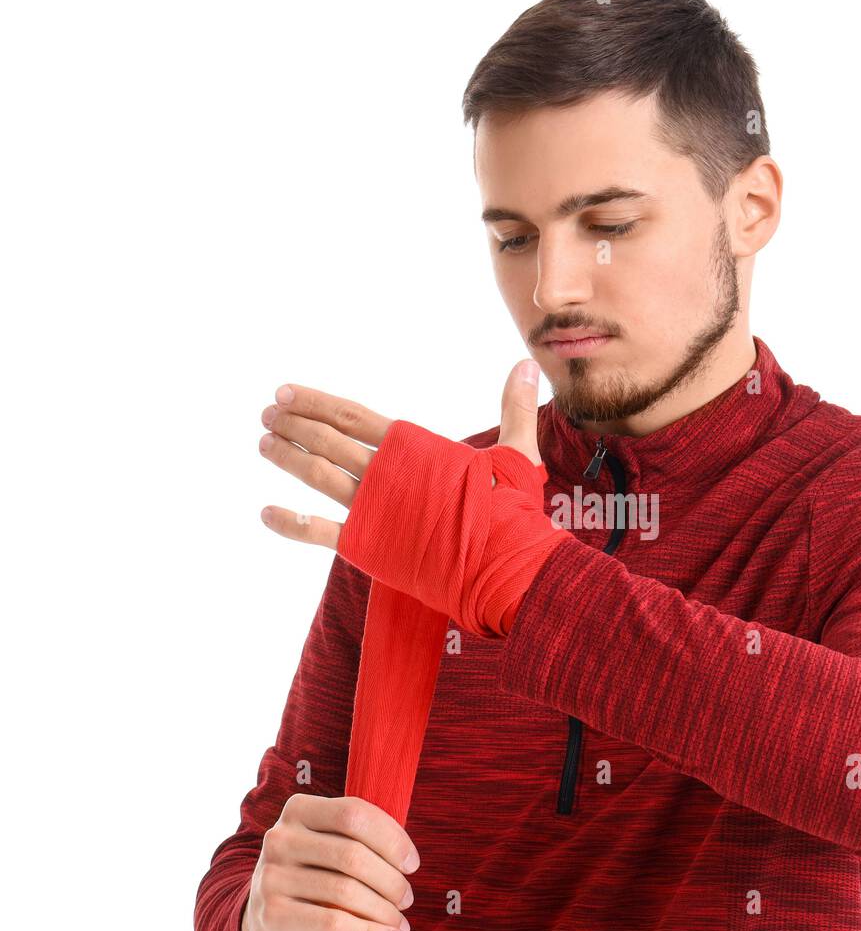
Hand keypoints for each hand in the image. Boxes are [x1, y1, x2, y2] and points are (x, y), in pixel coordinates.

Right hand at [241, 793, 420, 930]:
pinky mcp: (273, 915)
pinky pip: (334, 924)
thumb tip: (408, 860)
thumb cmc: (313, 875)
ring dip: (384, 911)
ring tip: (400, 922)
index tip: (412, 864)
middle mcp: (280, 838)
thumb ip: (360, 838)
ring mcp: (272, 877)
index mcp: (298, 810)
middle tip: (407, 899)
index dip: (392, 838)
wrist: (267, 919)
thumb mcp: (329, 845)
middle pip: (352, 855)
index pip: (354, 814)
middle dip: (391, 880)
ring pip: (346, 891)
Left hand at [257, 359, 542, 548]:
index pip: (353, 416)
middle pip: (327, 440)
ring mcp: (372, 508)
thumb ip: (514, 408)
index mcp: (415, 448)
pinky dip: (288, 522)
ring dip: (287, 456)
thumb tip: (527, 364)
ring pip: (316, 474)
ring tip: (264, 442)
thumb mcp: (516, 453)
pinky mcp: (366, 544)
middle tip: (268, 412)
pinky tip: (265, 512)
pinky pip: (316, 531)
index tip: (287, 391)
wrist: (503, 566)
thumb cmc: (512, 512)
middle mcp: (385, 473)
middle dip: (294, 423)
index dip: (316, 402)